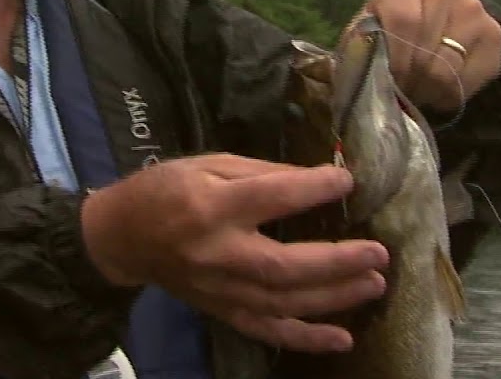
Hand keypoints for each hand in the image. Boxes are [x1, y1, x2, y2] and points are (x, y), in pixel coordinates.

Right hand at [81, 153, 388, 352]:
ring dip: (334, 296)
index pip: (269, 197)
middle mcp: (216, 252)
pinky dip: (306, 338)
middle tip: (378, 252)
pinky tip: (343, 338)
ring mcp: (219, 288)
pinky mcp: (221, 310)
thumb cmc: (166, 189)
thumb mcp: (207, 163)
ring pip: (282, 302)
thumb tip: (316, 179)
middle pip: (283, 265)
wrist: (122, 237)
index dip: (312, 189)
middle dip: (337, 261)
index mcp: (210, 205)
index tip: (347, 181)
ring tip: (374, 282)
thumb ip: (260, 173)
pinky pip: (267, 330)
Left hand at [349, 0, 500, 111]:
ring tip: (418, 88)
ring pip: (448, 68)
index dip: (395, 58)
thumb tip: (374, 72)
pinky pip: (470, 80)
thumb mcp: (364, 36)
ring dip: (428, 89)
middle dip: (410, 78)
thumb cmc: (385, 35)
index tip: (389, 78)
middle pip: (425, 49)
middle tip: (402, 87)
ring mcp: (473, 9)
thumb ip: (364, 47)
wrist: (425, 33)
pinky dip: (451, 94)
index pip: (404, 20)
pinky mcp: (494, 34)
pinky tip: (439, 89)